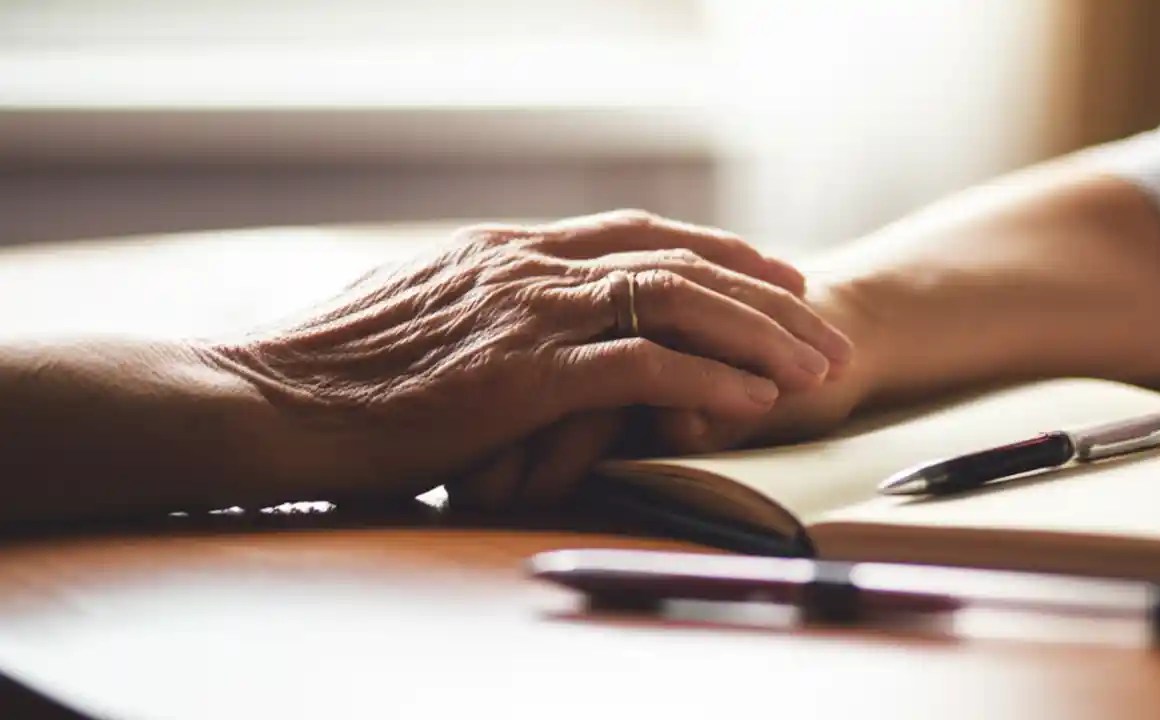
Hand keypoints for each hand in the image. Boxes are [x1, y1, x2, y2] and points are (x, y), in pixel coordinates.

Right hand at [209, 210, 852, 500]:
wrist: (274, 401)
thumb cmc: (337, 373)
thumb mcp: (421, 315)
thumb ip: (484, 307)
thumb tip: (517, 322)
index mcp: (509, 249)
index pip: (639, 233)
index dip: (717, 250)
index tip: (772, 272)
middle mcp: (530, 265)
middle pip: (679, 261)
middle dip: (764, 294)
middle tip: (822, 324)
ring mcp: (529, 312)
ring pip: (678, 301)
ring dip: (757, 333)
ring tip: (815, 365)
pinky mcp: (524, 370)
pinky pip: (643, 364)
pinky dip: (709, 378)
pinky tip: (754, 399)